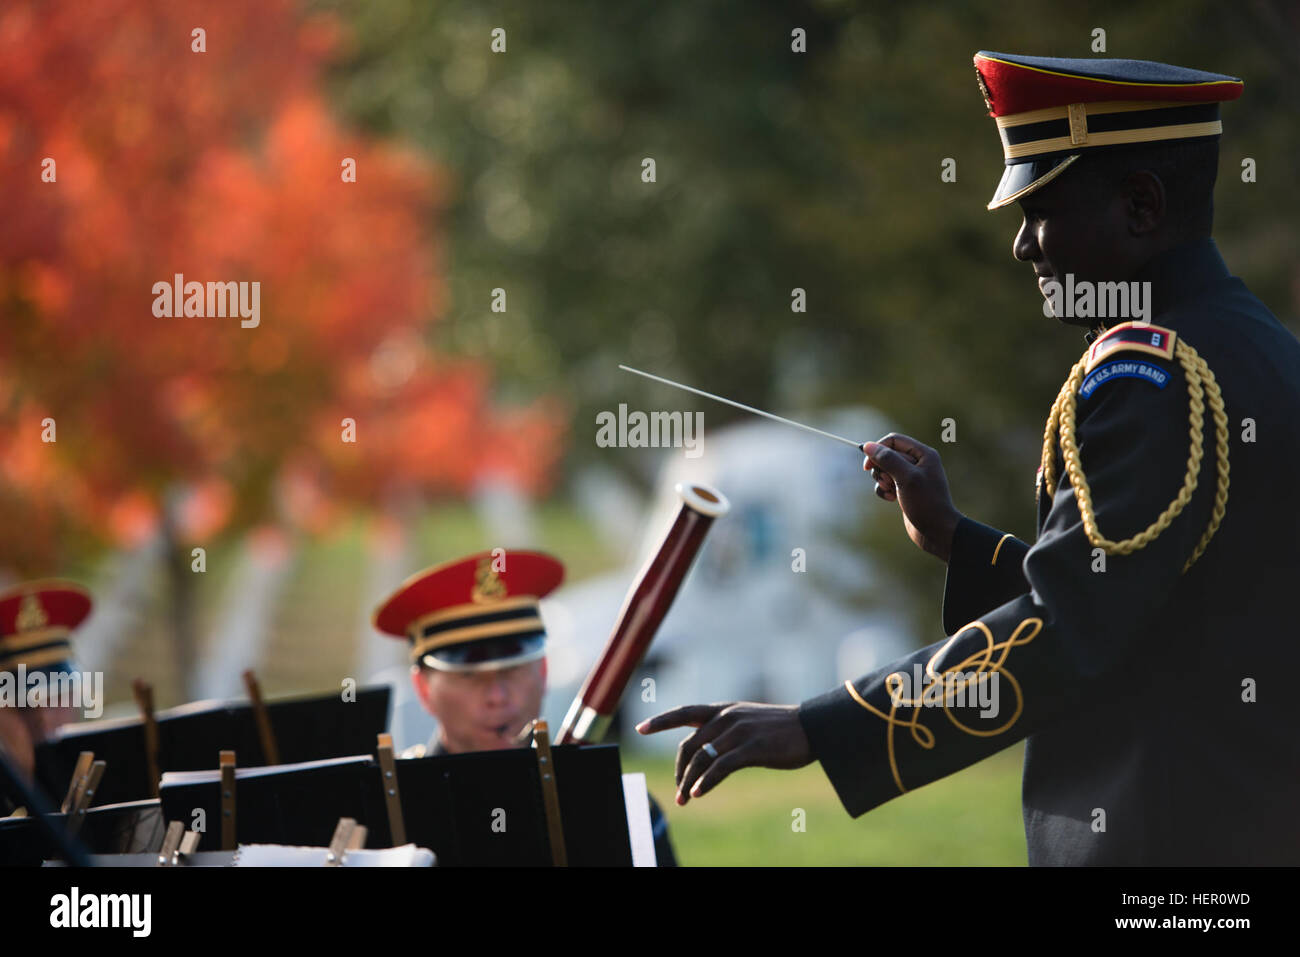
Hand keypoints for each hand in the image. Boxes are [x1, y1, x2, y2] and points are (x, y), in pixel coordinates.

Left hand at [635, 702, 812, 804]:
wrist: (813, 727)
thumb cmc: (780, 728)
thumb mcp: (747, 719)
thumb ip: (724, 728)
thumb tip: (702, 746)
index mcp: (724, 709)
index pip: (684, 712)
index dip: (661, 721)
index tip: (640, 729)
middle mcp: (727, 717)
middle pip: (689, 745)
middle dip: (679, 770)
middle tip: (678, 791)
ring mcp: (739, 732)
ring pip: (702, 759)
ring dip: (689, 782)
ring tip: (686, 799)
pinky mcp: (752, 748)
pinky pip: (721, 767)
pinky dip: (707, 782)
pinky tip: (699, 794)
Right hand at [862, 432, 961, 561]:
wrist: (937, 531)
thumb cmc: (926, 503)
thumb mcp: (906, 478)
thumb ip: (888, 460)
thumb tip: (867, 446)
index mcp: (923, 454)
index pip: (893, 440)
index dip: (878, 449)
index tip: (867, 465)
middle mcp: (917, 462)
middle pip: (887, 455)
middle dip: (881, 469)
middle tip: (888, 482)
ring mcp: (910, 477)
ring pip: (884, 470)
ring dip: (882, 481)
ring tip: (892, 491)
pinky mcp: (904, 490)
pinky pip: (886, 484)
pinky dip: (884, 491)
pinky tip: (891, 499)